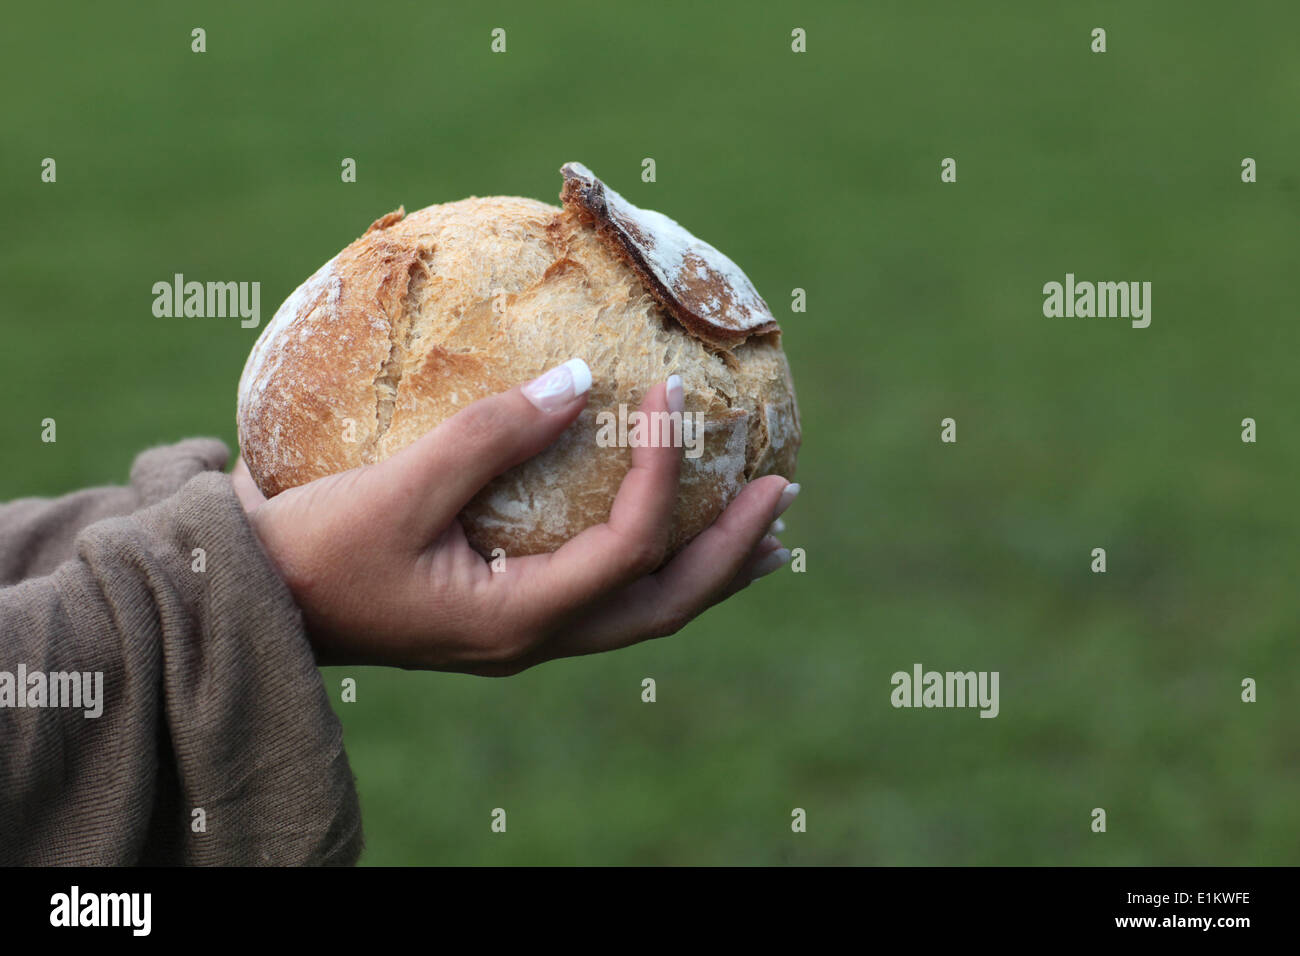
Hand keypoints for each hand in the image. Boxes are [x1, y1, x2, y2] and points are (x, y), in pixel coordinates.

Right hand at [233, 359, 798, 674]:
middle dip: (730, 551)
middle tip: (783, 493)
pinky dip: (654, 563)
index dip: (664, 472)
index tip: (670, 393)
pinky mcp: (509, 612)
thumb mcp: (396, 488)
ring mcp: (525, 632)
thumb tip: (581, 378)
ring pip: (643, 611)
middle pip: (664, 606)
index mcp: (516, 617)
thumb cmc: (311, 549)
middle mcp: (535, 638)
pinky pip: (606, 594)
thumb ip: (491, 434)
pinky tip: (671, 533)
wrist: (257, 602)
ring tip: (764, 532)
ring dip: (707, 568)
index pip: (627, 547)